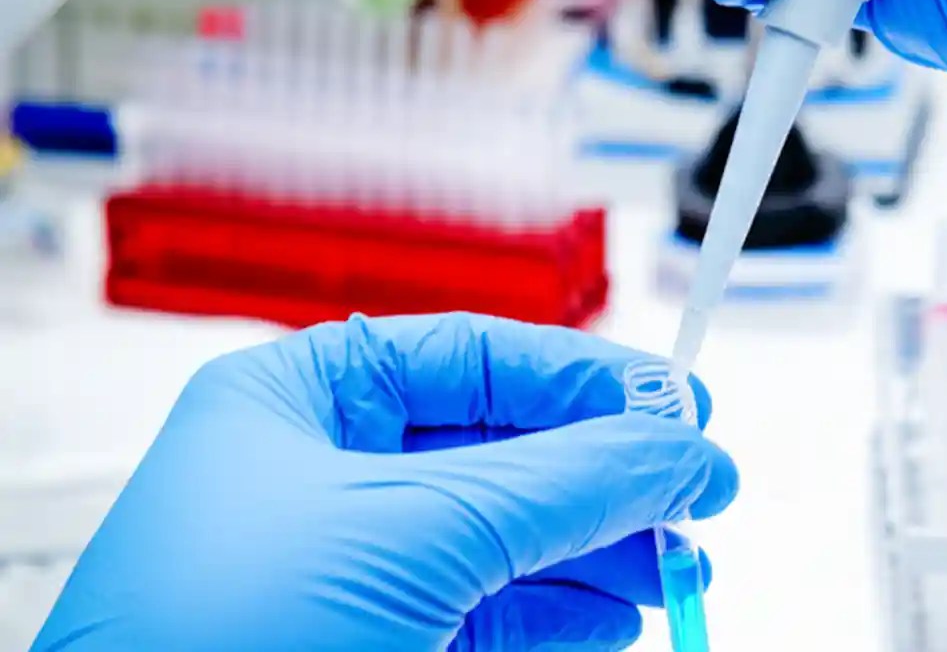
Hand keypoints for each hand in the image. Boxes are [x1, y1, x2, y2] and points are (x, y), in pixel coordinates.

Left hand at [33, 313, 737, 650]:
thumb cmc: (214, 643)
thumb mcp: (416, 529)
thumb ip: (566, 481)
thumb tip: (676, 448)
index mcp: (297, 404)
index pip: (473, 357)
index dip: (587, 375)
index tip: (680, 400)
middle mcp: (323, 480)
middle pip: (505, 451)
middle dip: (609, 475)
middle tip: (697, 490)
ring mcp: (351, 572)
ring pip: (510, 540)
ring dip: (605, 552)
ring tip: (682, 564)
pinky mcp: (378, 649)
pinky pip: (495, 616)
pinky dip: (567, 615)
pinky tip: (620, 616)